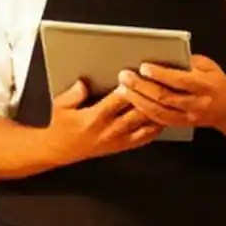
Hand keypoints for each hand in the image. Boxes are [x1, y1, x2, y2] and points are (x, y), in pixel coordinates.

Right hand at [46, 80, 163, 163]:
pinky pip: (146, 137)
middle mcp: (110, 129)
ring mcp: (119, 139)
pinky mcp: (123, 145)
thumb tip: (83, 82)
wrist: (60, 150)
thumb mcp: (61, 106)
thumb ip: (73, 93)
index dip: (129, 86)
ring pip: (146, 124)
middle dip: (148, 96)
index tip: (136, 74)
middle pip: (137, 111)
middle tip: (158, 83)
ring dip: (156, 110)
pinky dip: (157, 126)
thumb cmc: (62, 127)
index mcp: (95, 118)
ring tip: (165, 98)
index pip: (118, 100)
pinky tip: (163, 116)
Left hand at [117, 55, 225, 129]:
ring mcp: (188, 117)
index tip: (143, 66)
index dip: (159, 74)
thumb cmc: (216, 82)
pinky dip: (144, 111)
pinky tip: (132, 102)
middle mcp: (196, 103)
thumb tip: (165, 55)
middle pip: (165, 97)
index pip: (179, 80)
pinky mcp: (182, 125)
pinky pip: (159, 120)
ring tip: (123, 89)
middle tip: (125, 76)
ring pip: (159, 111)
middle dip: (142, 86)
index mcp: (205, 85)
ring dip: (138, 100)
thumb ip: (188, 61)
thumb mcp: (208, 66)